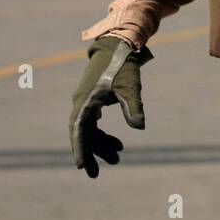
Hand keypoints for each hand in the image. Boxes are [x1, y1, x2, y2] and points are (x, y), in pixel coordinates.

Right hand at [69, 35, 152, 178]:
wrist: (120, 45)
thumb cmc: (124, 66)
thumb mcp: (131, 87)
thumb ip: (134, 107)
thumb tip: (140, 127)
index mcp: (86, 100)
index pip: (79, 130)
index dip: (80, 149)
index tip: (80, 166)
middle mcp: (81, 102)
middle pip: (82, 134)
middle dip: (89, 153)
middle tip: (96, 174)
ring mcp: (85, 101)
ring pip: (88, 129)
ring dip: (100, 144)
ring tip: (118, 156)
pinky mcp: (92, 99)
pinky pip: (92, 122)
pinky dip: (102, 134)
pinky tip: (115, 143)